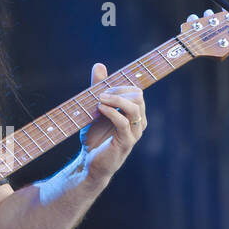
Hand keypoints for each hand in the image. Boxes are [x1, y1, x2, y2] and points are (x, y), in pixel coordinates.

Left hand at [79, 63, 145, 182]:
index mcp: (135, 114)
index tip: (104, 84)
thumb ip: (98, 88)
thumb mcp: (95, 109)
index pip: (136, 91)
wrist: (89, 163)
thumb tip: (99, 65)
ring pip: (134, 107)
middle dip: (119, 90)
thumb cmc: (94, 137)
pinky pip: (123, 122)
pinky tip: (100, 109)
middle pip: (138, 96)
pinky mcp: (126, 142)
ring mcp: (134, 133)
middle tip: (100, 92)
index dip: (122, 84)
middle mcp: (139, 122)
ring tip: (99, 100)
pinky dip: (111, 112)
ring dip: (116, 100)